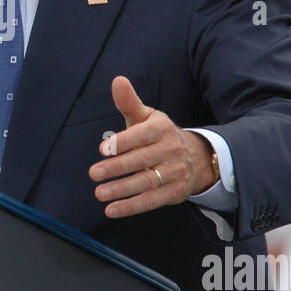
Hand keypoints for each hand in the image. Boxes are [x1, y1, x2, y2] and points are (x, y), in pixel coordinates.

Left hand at [89, 75, 215, 217]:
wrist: (197, 157)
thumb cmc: (160, 135)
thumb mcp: (147, 117)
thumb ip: (129, 102)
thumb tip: (117, 80)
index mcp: (162, 128)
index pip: (142, 135)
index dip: (122, 142)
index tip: (103, 149)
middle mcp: (171, 150)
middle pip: (142, 160)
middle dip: (116, 168)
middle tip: (93, 173)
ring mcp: (174, 172)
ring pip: (146, 182)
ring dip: (122, 190)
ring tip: (99, 194)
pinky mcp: (174, 192)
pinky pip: (152, 201)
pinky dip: (131, 207)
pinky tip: (112, 210)